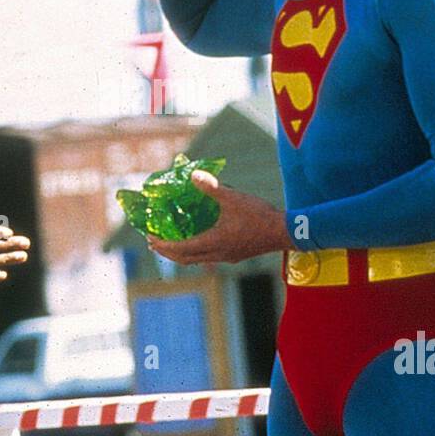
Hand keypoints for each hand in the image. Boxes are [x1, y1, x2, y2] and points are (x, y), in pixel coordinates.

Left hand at [146, 170, 291, 264]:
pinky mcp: (235, 255)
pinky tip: (199, 239)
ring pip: (197, 260)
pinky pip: (208, 257)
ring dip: (181, 253)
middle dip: (167, 252)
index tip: (150, 238)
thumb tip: (193, 175)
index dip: (163, 245)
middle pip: (185, 259)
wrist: (284, 232)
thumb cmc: (259, 216)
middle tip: (154, 242)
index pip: (180, 249)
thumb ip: (211, 187)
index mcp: (213, 243)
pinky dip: (196, 251)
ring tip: (172, 242)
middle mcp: (217, 254)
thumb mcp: (233, 198)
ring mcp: (226, 257)